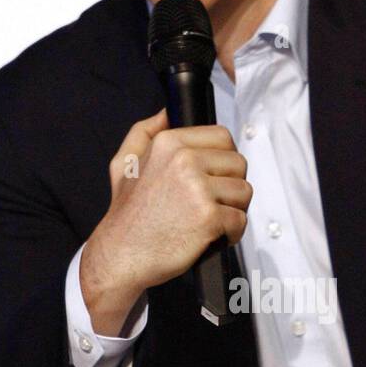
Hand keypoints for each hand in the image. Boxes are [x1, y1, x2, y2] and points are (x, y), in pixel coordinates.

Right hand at [81, 107, 252, 331]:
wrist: (121, 255)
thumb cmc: (127, 214)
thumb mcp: (125, 163)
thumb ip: (145, 131)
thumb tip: (168, 111)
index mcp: (168, 143)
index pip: (222, 137)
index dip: (222, 159)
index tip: (212, 178)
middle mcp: (184, 160)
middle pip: (238, 164)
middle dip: (229, 185)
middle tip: (209, 203)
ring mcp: (198, 188)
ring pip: (244, 192)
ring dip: (232, 210)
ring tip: (209, 220)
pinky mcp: (209, 217)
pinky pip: (240, 220)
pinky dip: (230, 233)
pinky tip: (210, 237)